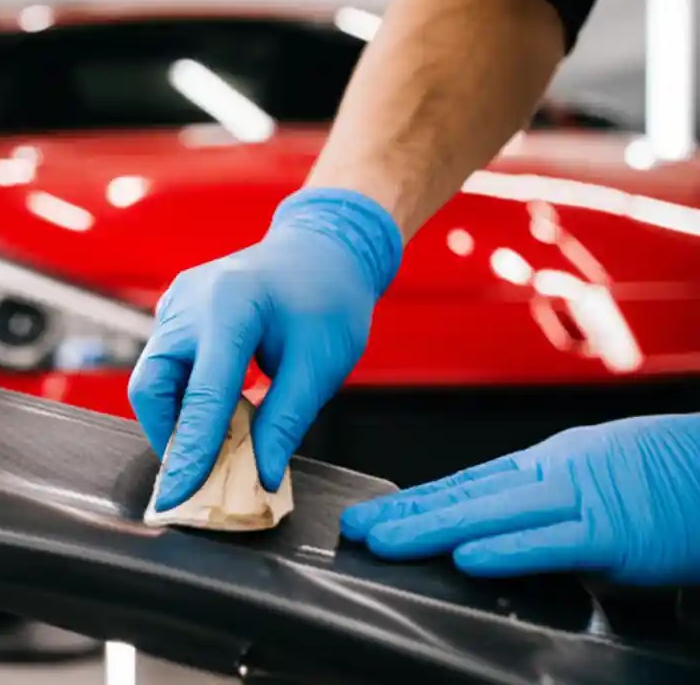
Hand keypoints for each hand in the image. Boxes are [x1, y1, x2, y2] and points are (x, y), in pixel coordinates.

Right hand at [129, 188, 402, 511]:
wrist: (323, 248)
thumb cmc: (328, 298)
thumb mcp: (321, 363)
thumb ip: (286, 421)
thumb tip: (263, 475)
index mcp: (230, 307)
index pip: (201, 396)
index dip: (191, 453)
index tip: (179, 497)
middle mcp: (190, 303)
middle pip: (152, 386)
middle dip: (170, 436)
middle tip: (199, 474)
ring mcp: (176, 303)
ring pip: (152, 379)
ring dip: (177, 419)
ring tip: (218, 444)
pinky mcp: (175, 312)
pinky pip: (165, 365)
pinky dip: (184, 398)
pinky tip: (219, 413)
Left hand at [340, 414, 699, 584]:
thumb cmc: (665, 473)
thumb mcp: (593, 479)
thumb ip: (547, 508)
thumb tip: (504, 534)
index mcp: (545, 466)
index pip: (465, 485)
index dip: (415, 501)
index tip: (373, 515)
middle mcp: (552, 477)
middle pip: (466, 496)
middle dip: (406, 514)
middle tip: (357, 528)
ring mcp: (581, 502)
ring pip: (493, 515)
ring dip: (434, 529)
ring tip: (387, 540)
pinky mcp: (613, 534)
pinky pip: (552, 542)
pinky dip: (508, 550)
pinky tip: (469, 557)